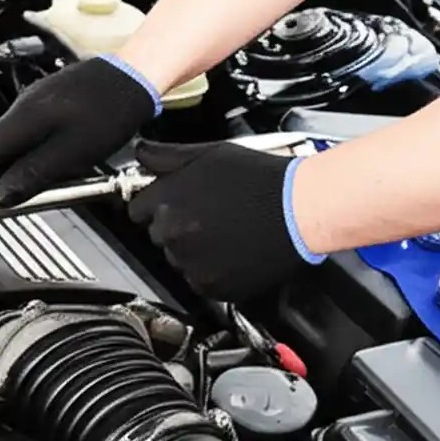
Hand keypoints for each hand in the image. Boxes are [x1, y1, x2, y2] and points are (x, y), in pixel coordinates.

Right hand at [0, 56, 161, 205]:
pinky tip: (4, 183)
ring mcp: (26, 112)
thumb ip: (34, 175)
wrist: (132, 76)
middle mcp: (17, 114)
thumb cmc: (111, 110)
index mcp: (22, 122)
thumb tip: (0, 198)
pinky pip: (8, 145)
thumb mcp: (75, 151)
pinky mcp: (37, 114)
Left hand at [126, 140, 324, 301]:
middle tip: (208, 217)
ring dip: (193, 251)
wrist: (301, 209)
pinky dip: (212, 272)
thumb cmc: (262, 179)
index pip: (137, 211)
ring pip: (178, 261)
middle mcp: (174, 235)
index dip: (156, 206)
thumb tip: (140, 153)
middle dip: (176, 228)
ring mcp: (192, 264)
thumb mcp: (210, 155)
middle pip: (157, 236)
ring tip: (226, 234)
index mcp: (168, 201)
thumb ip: (167, 156)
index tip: (174, 205)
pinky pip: (199, 282)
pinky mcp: (212, 287)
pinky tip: (233, 252)